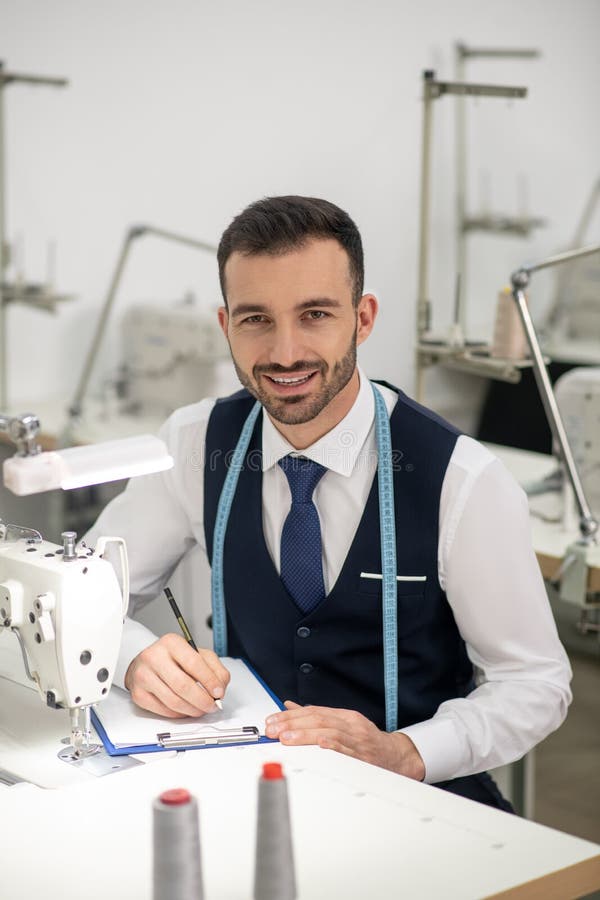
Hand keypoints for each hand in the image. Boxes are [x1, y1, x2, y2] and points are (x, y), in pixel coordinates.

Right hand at [124, 633, 229, 717]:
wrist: (146, 663)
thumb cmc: (174, 659)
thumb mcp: (198, 654)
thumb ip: (214, 668)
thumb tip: (219, 689)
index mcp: (171, 642)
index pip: (194, 663)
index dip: (209, 681)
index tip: (219, 692)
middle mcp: (154, 657)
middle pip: (183, 685)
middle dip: (202, 700)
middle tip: (212, 706)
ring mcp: (143, 676)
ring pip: (173, 701)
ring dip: (192, 710)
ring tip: (201, 709)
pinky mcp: (138, 694)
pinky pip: (163, 710)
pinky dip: (179, 714)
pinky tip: (186, 709)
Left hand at [265, 702, 425, 779]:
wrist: (396, 757)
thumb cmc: (367, 741)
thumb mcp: (343, 724)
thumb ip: (316, 716)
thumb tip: (289, 706)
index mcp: (345, 716)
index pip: (313, 711)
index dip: (290, 715)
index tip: (272, 721)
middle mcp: (351, 725)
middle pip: (318, 719)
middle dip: (292, 724)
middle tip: (272, 729)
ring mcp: (357, 740)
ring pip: (329, 733)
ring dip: (305, 735)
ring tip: (286, 738)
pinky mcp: (364, 757)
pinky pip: (346, 751)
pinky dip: (332, 746)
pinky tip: (318, 745)